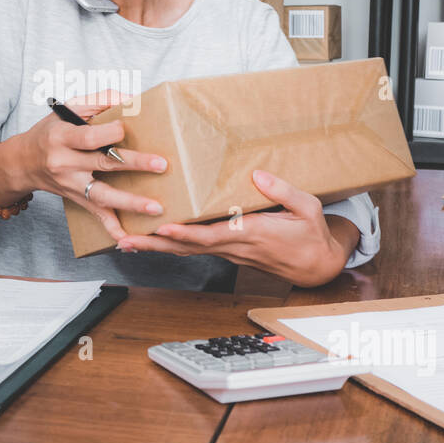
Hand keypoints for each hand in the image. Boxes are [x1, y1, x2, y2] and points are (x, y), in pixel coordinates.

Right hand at [17, 90, 168, 242]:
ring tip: (156, 208)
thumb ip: (99, 100)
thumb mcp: (67, 109)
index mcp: (62, 137)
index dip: (110, 132)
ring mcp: (72, 186)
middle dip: (134, 164)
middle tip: (161, 165)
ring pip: (104, 196)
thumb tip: (132, 98)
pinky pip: (97, 217)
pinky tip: (131, 241)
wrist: (23, 163)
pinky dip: (113, 230)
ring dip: (131, 203)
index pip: (88, 137)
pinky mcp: (78, 200)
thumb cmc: (50, 131)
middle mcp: (65, 164)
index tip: (126, 128)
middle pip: (103, 164)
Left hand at [116, 169, 352, 287]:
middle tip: (125, 238)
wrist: (317, 267)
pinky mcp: (229, 252)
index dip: (186, 233)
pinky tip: (153, 240)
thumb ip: (283, 191)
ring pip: (187, 251)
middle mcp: (235, 246)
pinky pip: (195, 250)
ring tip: (127, 239)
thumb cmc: (312, 236)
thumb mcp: (308, 209)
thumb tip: (257, 174)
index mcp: (252, 233)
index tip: (164, 226)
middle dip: (155, 243)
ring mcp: (229, 252)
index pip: (212, 236)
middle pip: (188, 247)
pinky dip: (172, 246)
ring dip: (157, 246)